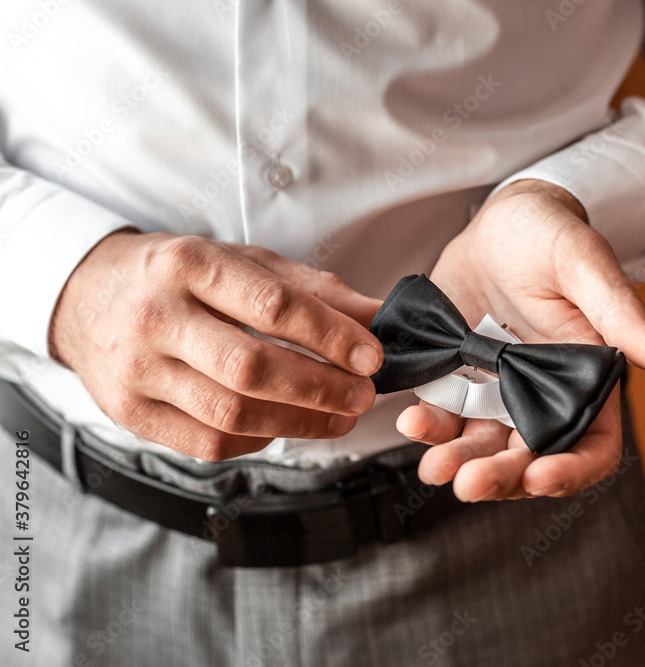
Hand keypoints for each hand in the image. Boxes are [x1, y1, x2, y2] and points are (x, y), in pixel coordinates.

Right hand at [50, 231, 382, 460]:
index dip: (330, 336)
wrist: (85, 297)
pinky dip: (258, 440)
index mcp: (188, 265)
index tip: (372, 356)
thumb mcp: (241, 262)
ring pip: (231, 413)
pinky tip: (285, 426)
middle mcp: (156, 316)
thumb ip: (311, 289)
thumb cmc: (178, 277)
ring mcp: (137, 370)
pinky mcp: (130, 414)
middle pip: (251, 367)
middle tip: (362, 395)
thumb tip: (379, 316)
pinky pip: (208, 442)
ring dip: (299, 422)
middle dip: (320, 388)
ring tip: (339, 418)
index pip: (271, 305)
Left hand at [397, 179, 644, 500]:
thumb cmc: (552, 235)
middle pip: (530, 458)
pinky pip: (446, 414)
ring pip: (483, 446)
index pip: (593, 447)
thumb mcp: (585, 264)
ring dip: (459, 461)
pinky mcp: (460, 381)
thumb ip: (618, 311)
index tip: (540, 477)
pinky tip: (411, 418)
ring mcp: (499, 393)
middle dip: (501, 477)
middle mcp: (546, 398)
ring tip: (432, 467)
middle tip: (467, 483)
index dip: (572, 471)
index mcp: (590, 380)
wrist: (499, 222)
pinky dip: (430, 425)